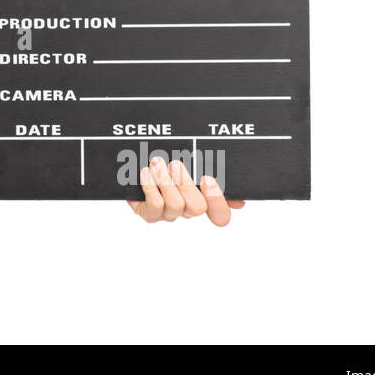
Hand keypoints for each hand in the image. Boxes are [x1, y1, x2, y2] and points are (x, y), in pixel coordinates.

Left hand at [126, 156, 245, 226]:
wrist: (134, 162)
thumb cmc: (168, 160)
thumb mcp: (192, 164)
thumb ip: (214, 174)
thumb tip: (240, 201)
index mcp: (202, 198)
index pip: (221, 214)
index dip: (218, 201)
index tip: (207, 179)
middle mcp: (187, 209)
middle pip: (197, 208)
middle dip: (186, 184)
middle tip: (175, 163)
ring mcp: (169, 213)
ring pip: (175, 206)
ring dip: (165, 181)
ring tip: (156, 162)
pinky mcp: (149, 213)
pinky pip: (155, 206)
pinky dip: (150, 187)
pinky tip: (146, 172)